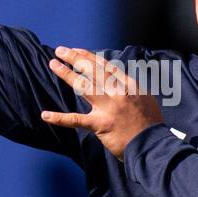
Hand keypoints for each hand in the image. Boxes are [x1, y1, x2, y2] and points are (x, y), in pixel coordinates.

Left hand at [41, 46, 162, 158]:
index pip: (106, 66)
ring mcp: (108, 108)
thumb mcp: (145, 100)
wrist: (152, 145)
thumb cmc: (150, 125)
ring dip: (66, 74)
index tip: (77, 50)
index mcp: (129, 86)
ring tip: (53, 64)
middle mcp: (118, 93)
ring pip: (83, 86)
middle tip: (60, 50)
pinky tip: (45, 115)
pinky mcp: (100, 125)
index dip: (89, 56)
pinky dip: (60, 118)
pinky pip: (76, 120)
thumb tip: (117, 81)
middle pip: (93, 70)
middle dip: (76, 58)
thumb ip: (130, 89)